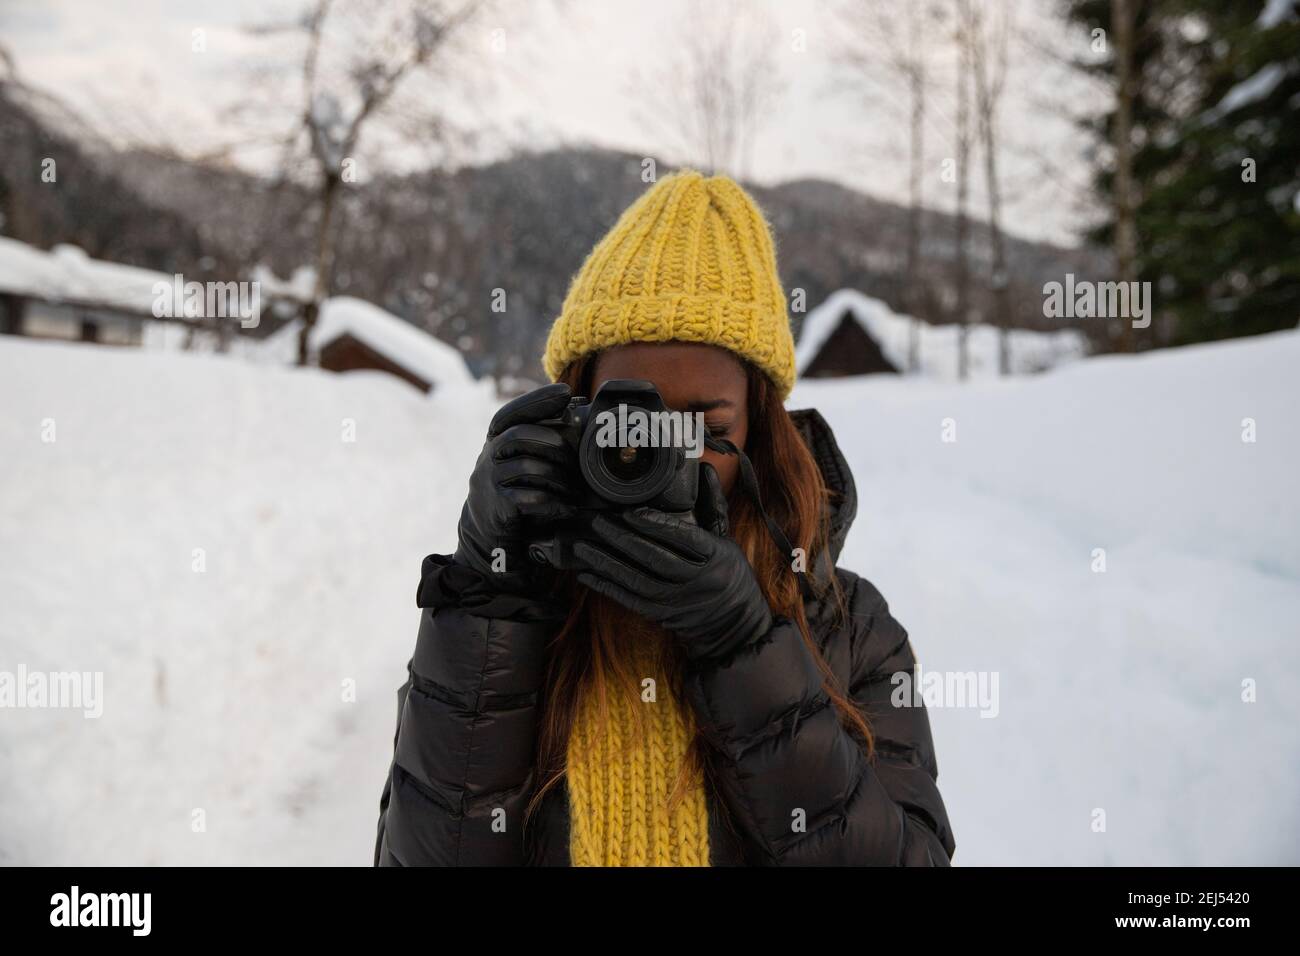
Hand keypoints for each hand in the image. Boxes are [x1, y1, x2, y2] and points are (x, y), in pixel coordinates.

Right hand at [455, 382, 576, 594]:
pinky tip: (566, 506)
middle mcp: (488, 457)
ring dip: (557, 475)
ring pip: (526, 466)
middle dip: (553, 441)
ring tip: (576, 488)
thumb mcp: (527, 465)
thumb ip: (545, 442)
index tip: (566, 392)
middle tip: (576, 455)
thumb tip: (579, 408)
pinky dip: (552, 501)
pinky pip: (526, 498)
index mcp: (496, 441)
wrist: (491, 539)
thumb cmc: (517, 495)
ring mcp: (488, 482)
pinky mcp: (496, 507)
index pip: (510, 413)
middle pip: (518, 435)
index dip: (536, 400)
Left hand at [570, 463, 773, 662]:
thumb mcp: (726, 539)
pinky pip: (630, 600)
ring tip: (583, 546)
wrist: (734, 624)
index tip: (631, 511)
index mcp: (716, 556)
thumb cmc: (728, 573)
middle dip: (623, 539)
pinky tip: (587, 574)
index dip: (657, 524)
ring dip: (607, 563)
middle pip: (656, 558)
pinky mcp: (662, 615)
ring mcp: (678, 601)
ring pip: (638, 580)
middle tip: (598, 521)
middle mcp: (696, 580)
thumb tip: (704, 470)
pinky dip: (607, 587)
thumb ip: (712, 505)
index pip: (684, 538)